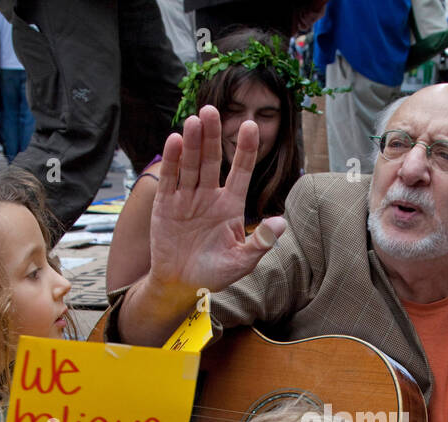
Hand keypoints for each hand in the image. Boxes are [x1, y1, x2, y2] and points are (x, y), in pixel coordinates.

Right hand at [146, 106, 286, 301]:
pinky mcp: (166, 205)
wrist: (182, 285)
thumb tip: (281, 223)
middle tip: (211, 110)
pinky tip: (175, 141)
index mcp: (231, 206)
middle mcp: (210, 196)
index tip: (251, 125)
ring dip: (193, 142)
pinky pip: (171, 179)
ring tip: (195, 119)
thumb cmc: (215, 274)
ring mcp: (187, 198)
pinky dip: (172, 161)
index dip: (246, 149)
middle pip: (212, 160)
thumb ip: (259, 243)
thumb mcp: (241, 262)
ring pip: (191, 165)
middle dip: (213, 136)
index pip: (242, 171)